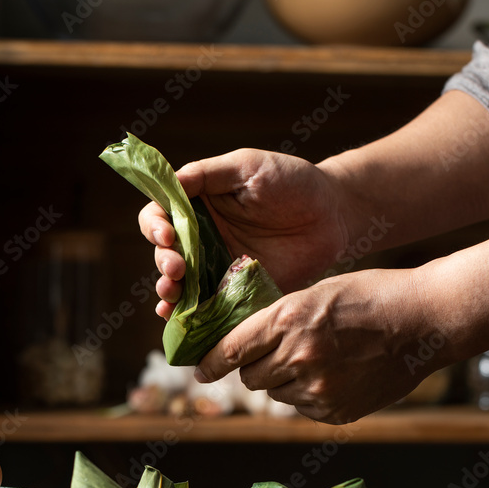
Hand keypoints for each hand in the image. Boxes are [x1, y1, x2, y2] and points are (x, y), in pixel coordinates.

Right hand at [137, 149, 353, 317]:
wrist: (333, 216)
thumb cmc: (293, 181)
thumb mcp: (248, 166)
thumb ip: (207, 174)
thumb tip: (170, 183)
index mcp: (197, 204)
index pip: (158, 215)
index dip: (155, 227)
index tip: (168, 236)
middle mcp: (201, 238)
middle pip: (164, 254)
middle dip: (164, 264)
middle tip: (177, 270)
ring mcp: (217, 268)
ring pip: (180, 285)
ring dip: (170, 292)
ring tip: (173, 296)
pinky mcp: (237, 293)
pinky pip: (208, 308)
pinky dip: (190, 317)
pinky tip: (180, 320)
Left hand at [194, 269, 441, 423]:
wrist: (427, 319)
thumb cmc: (373, 295)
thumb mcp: (318, 292)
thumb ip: (280, 319)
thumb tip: (248, 345)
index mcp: (288, 319)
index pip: (232, 349)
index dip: (212, 362)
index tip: (201, 370)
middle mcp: (297, 357)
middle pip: (252, 377)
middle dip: (256, 367)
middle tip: (277, 353)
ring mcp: (318, 389)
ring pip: (277, 394)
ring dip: (285, 380)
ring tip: (318, 358)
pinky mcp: (337, 412)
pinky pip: (304, 407)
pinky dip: (310, 395)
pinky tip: (336, 373)